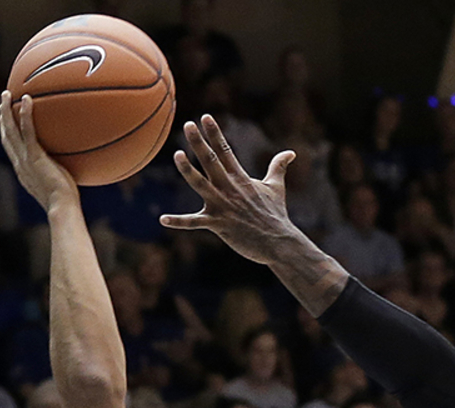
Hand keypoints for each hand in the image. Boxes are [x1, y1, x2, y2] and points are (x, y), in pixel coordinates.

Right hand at [0, 92, 78, 211]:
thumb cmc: (66, 202)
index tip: (6, 120)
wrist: (62, 208)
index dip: (6, 132)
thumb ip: (60, 173)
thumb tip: (76, 165)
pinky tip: (27, 99)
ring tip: (7, 94)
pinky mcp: (34, 157)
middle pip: (5, 135)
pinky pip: (28, 131)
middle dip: (2, 117)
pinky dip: (25, 114)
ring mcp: (24, 159)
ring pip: (10, 130)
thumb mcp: (60, 185)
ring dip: (6, 110)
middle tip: (2, 100)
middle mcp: (19, 163)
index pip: (11, 147)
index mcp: (23, 170)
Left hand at [161, 116, 302, 264]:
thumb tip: (291, 153)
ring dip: (188, 170)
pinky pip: (194, 222)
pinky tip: (162, 219)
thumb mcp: (277, 187)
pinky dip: (178, 222)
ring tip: (177, 155)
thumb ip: (278, 167)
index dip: (215, 133)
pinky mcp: (218, 224)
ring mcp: (223, 206)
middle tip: (187, 125)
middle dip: (199, 142)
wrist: (279, 242)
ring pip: (200, 185)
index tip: (205, 117)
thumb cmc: (276, 215)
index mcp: (240, 178)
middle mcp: (230, 188)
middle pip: (211, 161)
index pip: (225, 151)